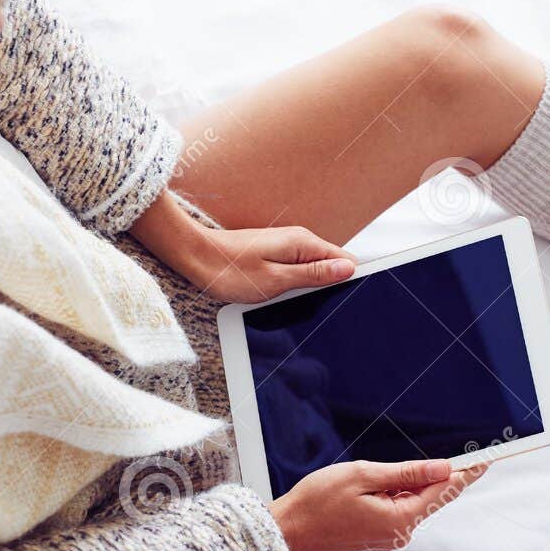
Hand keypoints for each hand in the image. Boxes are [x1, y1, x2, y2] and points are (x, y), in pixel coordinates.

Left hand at [182, 225, 356, 302]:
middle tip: (322, 309)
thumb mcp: (276, 280)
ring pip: (315, 269)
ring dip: (314, 287)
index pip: (346, 260)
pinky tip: (288, 298)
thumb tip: (348, 269)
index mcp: (304, 243)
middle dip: (334, 286)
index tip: (354, 300)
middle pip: (333, 265)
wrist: (195, 257)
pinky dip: (298, 285)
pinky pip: (299, 270)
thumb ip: (314, 274)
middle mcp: (299, 241)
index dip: (354, 279)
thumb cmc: (230, 271)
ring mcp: (286, 247)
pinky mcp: (275, 254)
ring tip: (302, 305)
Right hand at [269, 458, 487, 550]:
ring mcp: (389, 537)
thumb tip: (444, 468)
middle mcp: (400, 533)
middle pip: (430, 497)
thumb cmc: (318, 501)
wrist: (288, 530)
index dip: (465, 473)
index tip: (487, 461)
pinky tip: (377, 485)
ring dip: (409, 484)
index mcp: (400, 519)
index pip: (442, 490)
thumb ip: (406, 473)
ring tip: (379, 474)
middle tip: (464, 459)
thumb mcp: (363, 476)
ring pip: (412, 502)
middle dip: (438, 475)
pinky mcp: (378, 536)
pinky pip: (397, 509)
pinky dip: (396, 493)